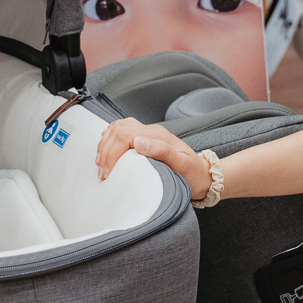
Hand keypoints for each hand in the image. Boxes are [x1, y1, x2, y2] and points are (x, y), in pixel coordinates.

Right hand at [96, 117, 210, 196]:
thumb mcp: (182, 166)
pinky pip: (122, 130)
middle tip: (101, 171)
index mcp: (158, 136)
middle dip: (105, 150)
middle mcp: (151, 131)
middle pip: (118, 129)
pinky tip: (106, 147)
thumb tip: (138, 142)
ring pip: (118, 127)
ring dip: (105, 143)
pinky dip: (110, 137)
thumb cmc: (192, 174)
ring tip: (100, 162)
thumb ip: (162, 152)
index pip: (125, 135)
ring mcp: (148, 133)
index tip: (107, 172)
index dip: (111, 153)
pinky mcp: (145, 138)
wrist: (202, 175)